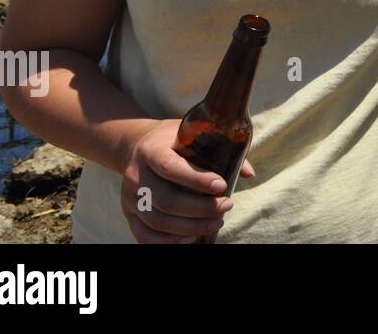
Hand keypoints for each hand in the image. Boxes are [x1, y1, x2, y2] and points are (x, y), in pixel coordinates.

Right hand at [119, 119, 256, 243]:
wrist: (137, 147)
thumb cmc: (173, 142)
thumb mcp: (192, 134)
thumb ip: (221, 149)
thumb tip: (248, 174)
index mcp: (150, 150)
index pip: (170, 168)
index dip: (196, 179)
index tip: (222, 185)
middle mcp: (136, 175)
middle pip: (167, 200)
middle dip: (201, 208)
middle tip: (227, 206)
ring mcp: (129, 197)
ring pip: (158, 221)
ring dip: (191, 227)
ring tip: (217, 222)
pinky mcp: (128, 214)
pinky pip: (145, 236)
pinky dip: (169, 242)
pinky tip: (191, 238)